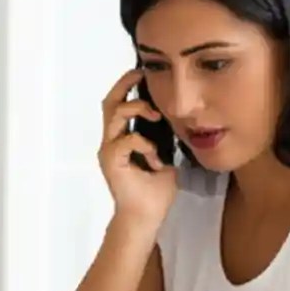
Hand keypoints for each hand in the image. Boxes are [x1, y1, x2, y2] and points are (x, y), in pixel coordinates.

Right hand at [99, 69, 176, 229]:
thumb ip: (166, 141)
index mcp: (122, 139)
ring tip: (155, 114)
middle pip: (109, 103)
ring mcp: (109, 151)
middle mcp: (111, 141)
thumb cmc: (154, 193)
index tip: (144, 73)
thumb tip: (180, 124)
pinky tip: (156, 158)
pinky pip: (127, 140)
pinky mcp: (112, 162)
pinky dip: (144, 143)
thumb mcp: (167, 158)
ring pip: (114, 115)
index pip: (119, 105)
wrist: (145, 217)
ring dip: (136, 109)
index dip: (128, 87)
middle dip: (124, 85)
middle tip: (139, 73)